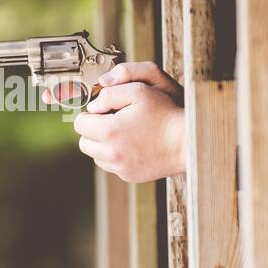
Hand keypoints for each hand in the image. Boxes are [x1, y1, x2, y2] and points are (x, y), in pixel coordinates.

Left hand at [70, 61, 185, 182]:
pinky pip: (111, 166)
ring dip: (103, 144)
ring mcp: (120, 168)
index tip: (105, 110)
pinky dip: (116, 156)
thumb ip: (110, 94)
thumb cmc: (165, 113)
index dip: (91, 114)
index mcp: (109, 131)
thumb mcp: (139, 90)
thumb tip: (92, 107)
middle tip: (112, 121)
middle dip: (94, 131)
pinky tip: (132, 144)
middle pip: (84, 142)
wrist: (187, 141)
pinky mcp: (129, 176)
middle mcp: (111, 153)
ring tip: (123, 133)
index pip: (80, 123)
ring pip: (96, 155)